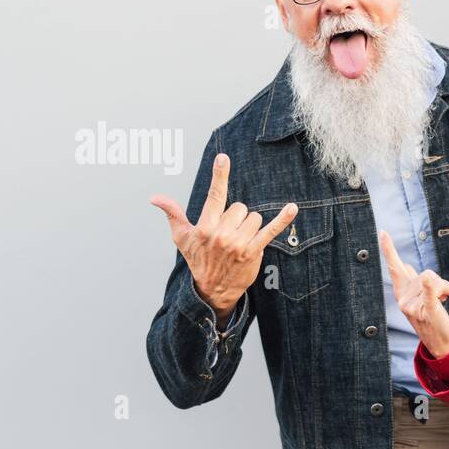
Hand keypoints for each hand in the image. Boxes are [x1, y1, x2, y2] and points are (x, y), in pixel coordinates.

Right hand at [151, 153, 297, 323]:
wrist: (213, 289)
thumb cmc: (198, 260)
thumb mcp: (182, 238)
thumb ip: (172, 214)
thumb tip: (155, 198)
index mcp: (205, 226)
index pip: (214, 196)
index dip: (219, 176)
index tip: (223, 158)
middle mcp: (222, 233)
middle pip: (240, 207)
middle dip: (237, 217)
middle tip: (228, 234)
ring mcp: (239, 243)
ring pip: (254, 218)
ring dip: (250, 226)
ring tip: (239, 241)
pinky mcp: (254, 251)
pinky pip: (271, 230)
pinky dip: (283, 219)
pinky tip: (292, 208)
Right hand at [379, 230, 448, 357]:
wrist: (439, 342)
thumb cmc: (431, 317)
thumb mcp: (422, 296)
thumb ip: (417, 281)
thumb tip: (411, 268)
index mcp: (401, 292)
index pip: (395, 267)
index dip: (389, 249)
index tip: (383, 232)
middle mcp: (403, 299)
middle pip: (425, 273)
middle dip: (439, 281)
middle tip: (445, 294)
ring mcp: (413, 307)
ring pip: (434, 280)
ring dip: (446, 288)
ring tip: (446, 301)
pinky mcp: (427, 313)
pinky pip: (430, 296)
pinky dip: (432, 288)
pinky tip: (430, 282)